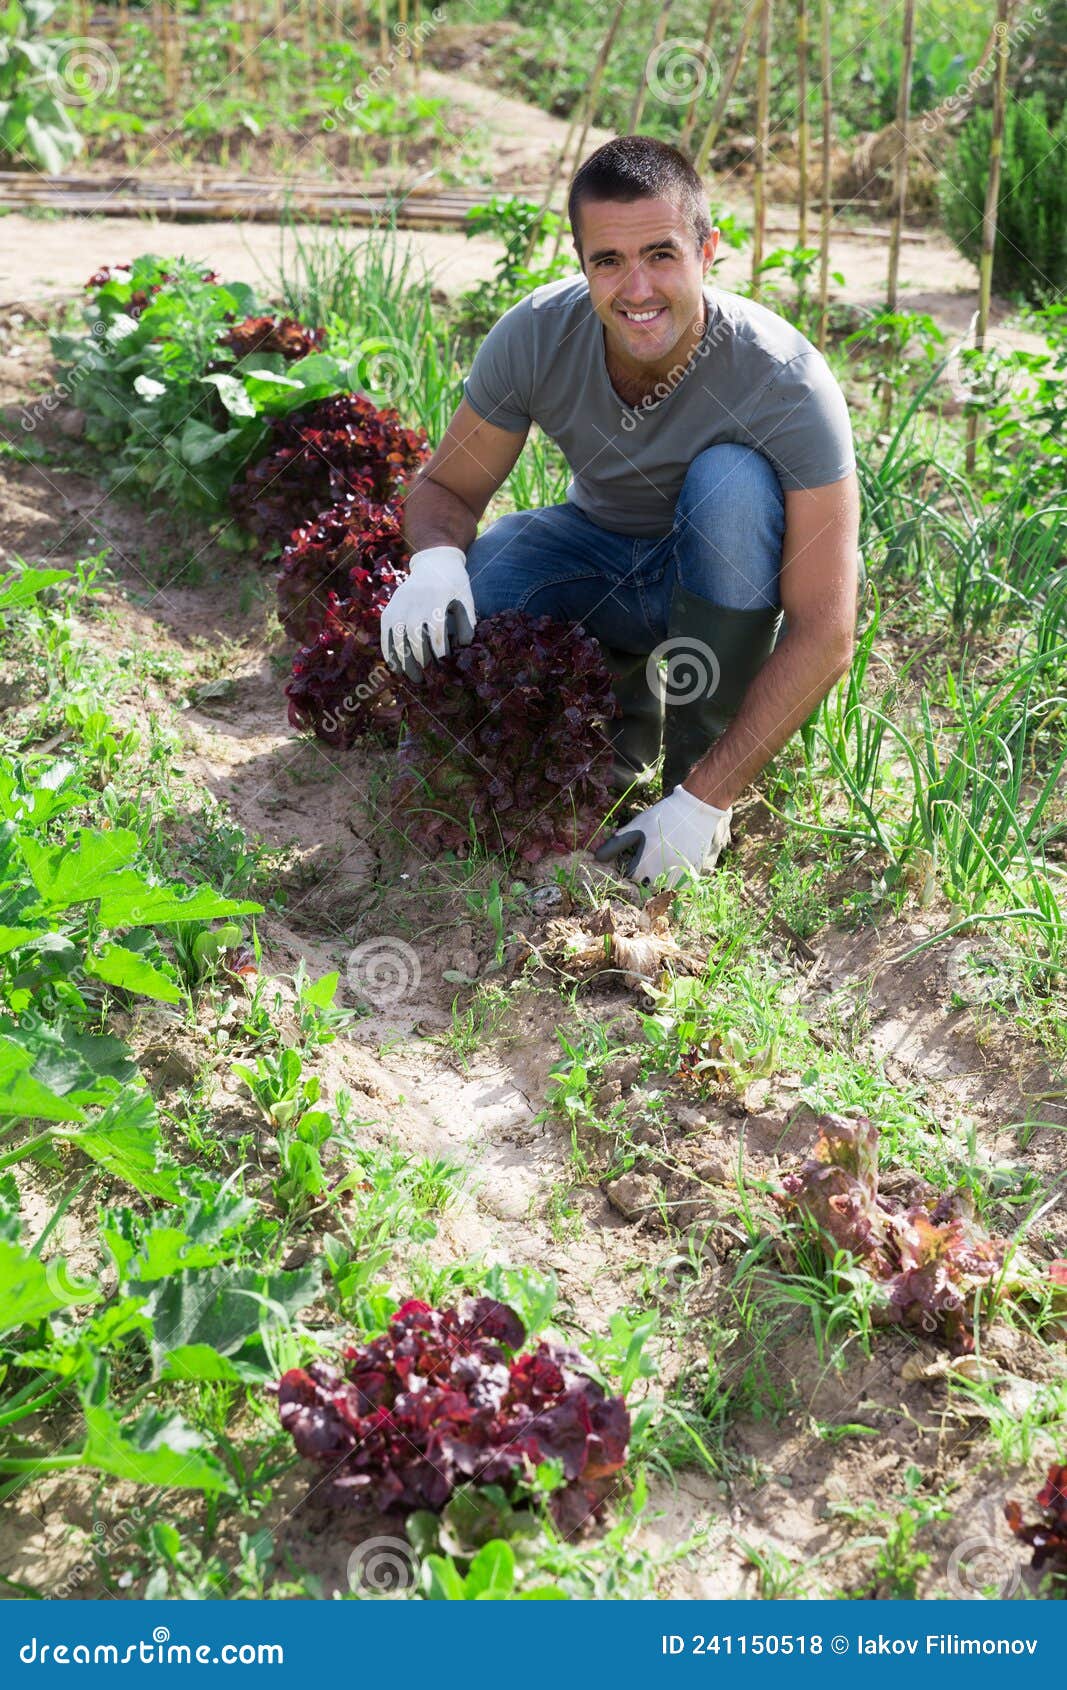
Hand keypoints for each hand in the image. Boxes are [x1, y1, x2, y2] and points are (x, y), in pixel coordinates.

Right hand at [380, 546, 475, 679]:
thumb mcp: (466, 597)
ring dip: (404, 661)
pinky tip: (395, 667)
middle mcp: (415, 601)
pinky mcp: (389, 610)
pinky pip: (386, 634)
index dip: (440, 651)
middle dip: (421, 660)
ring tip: (413, 678)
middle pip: (414, 636)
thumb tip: (464, 647)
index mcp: (436, 597)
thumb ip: (468, 620)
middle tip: (428, 679)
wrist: (434, 562)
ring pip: (397, 638)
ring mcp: (399, 605)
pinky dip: (389, 652)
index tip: (444, 666)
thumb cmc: (454, 584)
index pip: (436, 630)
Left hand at [594, 785, 731, 887]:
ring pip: (665, 886)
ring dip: (662, 878)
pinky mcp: (693, 872)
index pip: (632, 876)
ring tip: (664, 860)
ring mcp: (678, 874)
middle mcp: (661, 872)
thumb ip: (617, 843)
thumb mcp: (637, 826)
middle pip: (647, 884)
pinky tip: (677, 864)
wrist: (695, 808)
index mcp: (644, 862)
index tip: (637, 856)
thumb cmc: (662, 816)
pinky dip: (678, 879)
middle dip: (647, 874)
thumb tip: (597, 857)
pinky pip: (681, 885)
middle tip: (652, 858)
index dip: (632, 866)